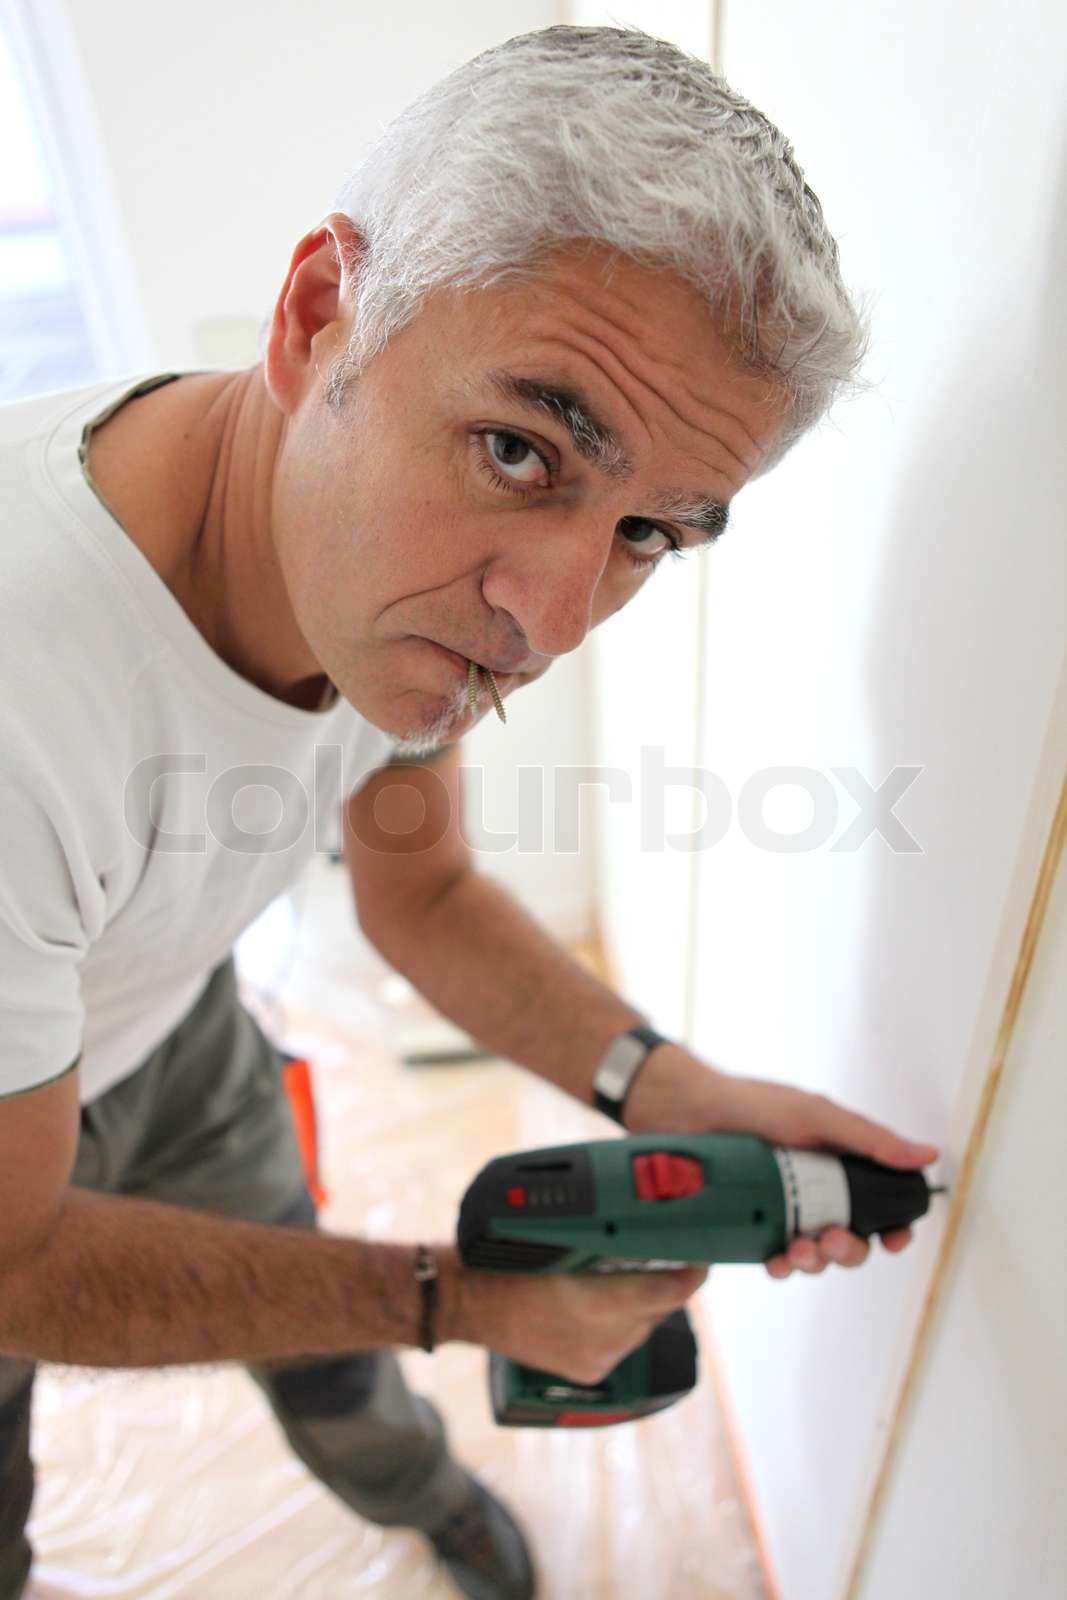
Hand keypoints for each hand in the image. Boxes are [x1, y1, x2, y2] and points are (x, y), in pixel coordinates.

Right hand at [439, 1244, 707, 1383]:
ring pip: (641, 1327)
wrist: (467, 1299)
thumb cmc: (507, 1257)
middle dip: (663, 1283)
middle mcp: (606, 1339)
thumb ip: (601, 1229)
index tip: (702, 1257)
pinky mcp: (587, 1371)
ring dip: (640, 1304)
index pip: (669, 1291)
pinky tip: (604, 1305)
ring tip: (627, 1277)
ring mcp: (598, 1359)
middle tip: (664, 1255)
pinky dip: (620, 1324)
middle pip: (657, 1308)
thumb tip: (638, 1214)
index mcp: (601, 1304)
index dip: (691, 1273)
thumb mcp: (557, 1233)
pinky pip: (621, 1343)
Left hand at [621, 1044, 940, 1281]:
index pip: (881, 1206)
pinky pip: (778, 1259)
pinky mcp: (754, 1227)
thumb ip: (868, 1139)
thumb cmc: (752, 1104)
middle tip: (831, 1239)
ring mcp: (785, 1212)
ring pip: (817, 1255)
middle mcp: (817, 1192)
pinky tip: (775, 1260)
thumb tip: (926, 1156)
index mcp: (840, 1165)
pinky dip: (783, 1265)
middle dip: (850, 1249)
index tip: (895, 1240)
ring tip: (798, 1248)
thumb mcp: (815, 1115)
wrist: (687, 1111)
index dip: (895, 1228)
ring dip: (816, 1261)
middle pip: (853, 1240)